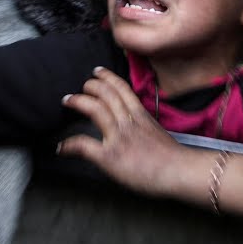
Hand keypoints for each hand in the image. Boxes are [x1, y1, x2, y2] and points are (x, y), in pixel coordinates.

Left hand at [57, 67, 189, 195]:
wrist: (179, 171)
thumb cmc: (174, 158)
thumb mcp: (159, 133)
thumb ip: (145, 127)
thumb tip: (138, 129)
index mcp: (141, 116)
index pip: (122, 89)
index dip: (107, 78)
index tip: (98, 72)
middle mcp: (128, 122)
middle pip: (106, 94)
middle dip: (90, 86)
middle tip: (81, 86)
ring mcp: (118, 137)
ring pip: (95, 109)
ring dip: (78, 102)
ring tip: (68, 100)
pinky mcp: (110, 156)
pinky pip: (84, 145)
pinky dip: (70, 145)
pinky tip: (62, 147)